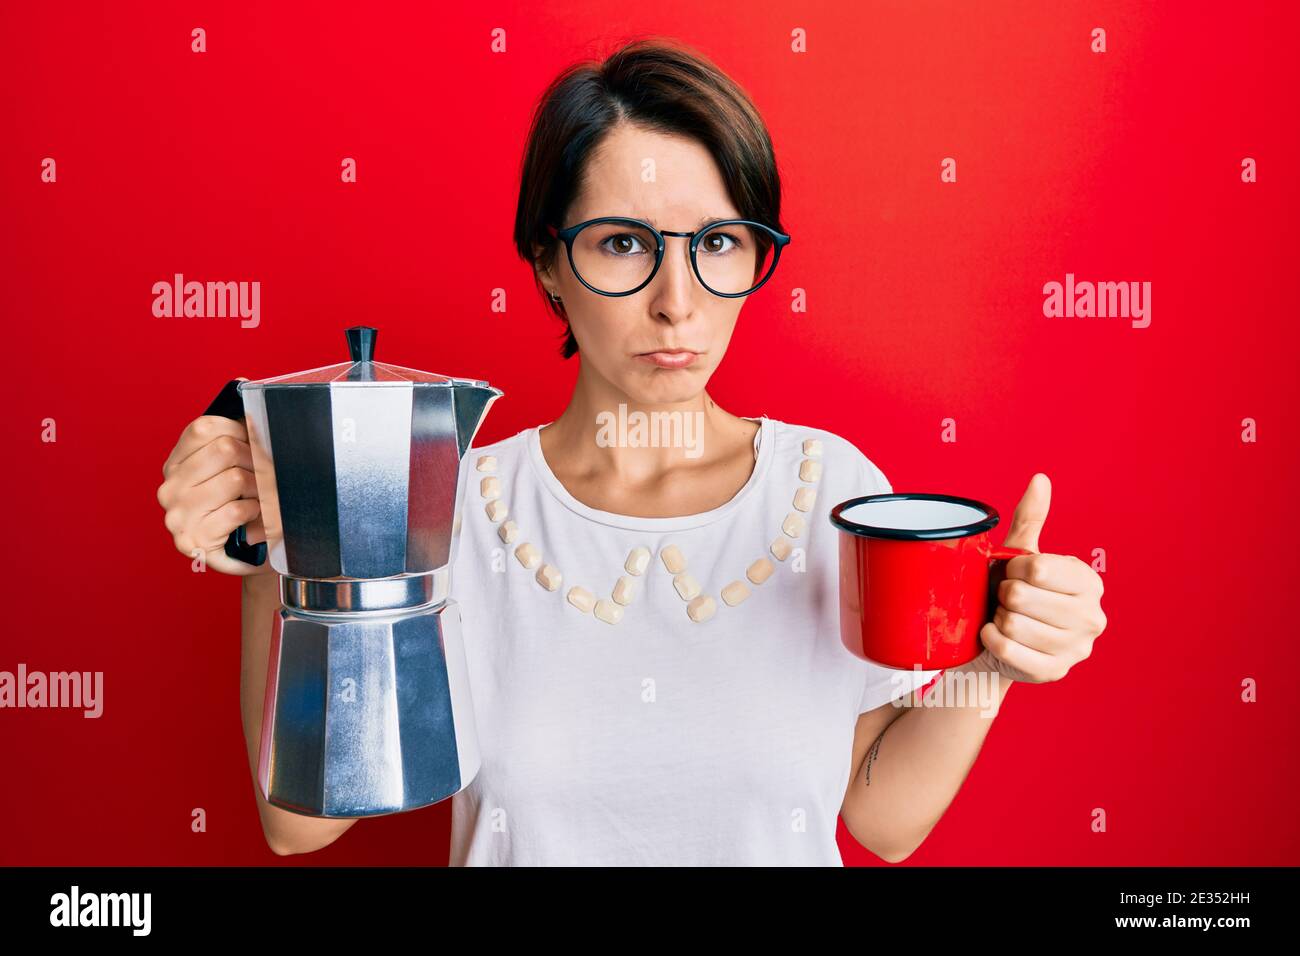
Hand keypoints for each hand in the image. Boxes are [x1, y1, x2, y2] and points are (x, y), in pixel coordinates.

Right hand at [156, 382, 273, 577]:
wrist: (243, 556)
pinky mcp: (191, 540)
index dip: (241, 431)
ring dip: (262, 490)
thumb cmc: (242, 505)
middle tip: (270, 475)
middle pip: (226, 450)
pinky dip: (257, 514)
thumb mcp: (235, 467)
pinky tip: (255, 520)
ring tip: (263, 499)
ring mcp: (176, 514)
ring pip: (236, 479)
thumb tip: (248, 384)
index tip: (257, 445)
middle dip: (258, 461)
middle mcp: (169, 485)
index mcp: (176, 462)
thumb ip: (237, 432)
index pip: (205, 427)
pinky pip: (238, 511)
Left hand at [975, 473, 1106, 682]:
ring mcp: (1077, 649)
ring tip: (1004, 617)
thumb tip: (1040, 479)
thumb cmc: (1013, 591)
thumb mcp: (1022, 554)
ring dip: (997, 619)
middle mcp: (1092, 617)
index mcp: (1089, 582)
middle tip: (1005, 599)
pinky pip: (1007, 651)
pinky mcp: (1054, 673)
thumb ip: (1031, 518)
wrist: (999, 643)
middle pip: (1020, 597)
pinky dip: (991, 640)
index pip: (1037, 568)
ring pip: (1013, 625)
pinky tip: (994, 635)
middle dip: (1002, 595)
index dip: (1012, 568)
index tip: (1012, 572)